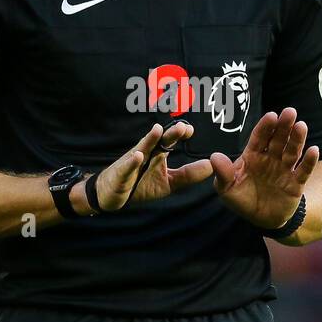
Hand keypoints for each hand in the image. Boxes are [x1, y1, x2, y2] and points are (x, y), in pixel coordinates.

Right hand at [89, 121, 213, 210]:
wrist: (110, 194)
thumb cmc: (140, 184)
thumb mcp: (169, 182)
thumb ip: (188, 174)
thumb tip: (211, 165)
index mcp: (157, 153)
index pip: (171, 140)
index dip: (180, 134)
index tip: (190, 131)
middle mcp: (145, 152)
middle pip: (159, 140)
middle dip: (170, 133)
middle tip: (182, 127)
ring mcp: (132, 161)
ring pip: (142, 148)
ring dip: (150, 139)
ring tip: (158, 130)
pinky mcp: (121, 173)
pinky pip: (127, 166)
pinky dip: (132, 161)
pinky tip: (138, 156)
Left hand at [209, 108, 317, 228]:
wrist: (260, 219)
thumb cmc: (242, 199)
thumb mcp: (227, 188)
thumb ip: (223, 173)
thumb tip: (214, 157)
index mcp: (253, 155)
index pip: (259, 138)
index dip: (265, 127)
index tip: (271, 116)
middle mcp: (271, 158)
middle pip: (278, 140)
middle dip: (284, 126)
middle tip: (290, 112)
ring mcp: (285, 169)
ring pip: (292, 151)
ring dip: (297, 139)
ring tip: (301, 126)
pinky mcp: (296, 183)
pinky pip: (303, 171)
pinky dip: (309, 161)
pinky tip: (313, 150)